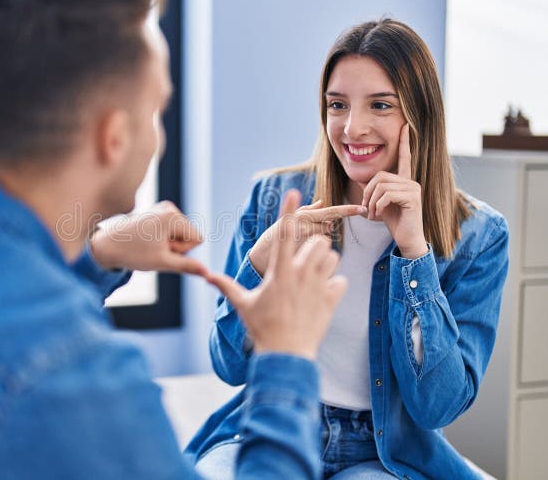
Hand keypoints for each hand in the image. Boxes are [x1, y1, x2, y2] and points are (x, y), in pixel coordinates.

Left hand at [90, 201, 207, 275]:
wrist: (107, 246)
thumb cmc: (133, 253)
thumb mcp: (162, 262)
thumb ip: (187, 266)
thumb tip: (207, 273)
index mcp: (173, 216)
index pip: (197, 238)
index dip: (183, 250)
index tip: (163, 249)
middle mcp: (169, 207)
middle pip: (190, 235)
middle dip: (175, 246)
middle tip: (154, 248)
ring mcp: (163, 208)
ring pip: (181, 234)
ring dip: (169, 244)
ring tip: (150, 244)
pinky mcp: (157, 212)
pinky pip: (172, 230)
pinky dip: (163, 239)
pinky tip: (148, 240)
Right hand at [207, 190, 348, 359]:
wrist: (286, 354)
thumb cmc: (263, 328)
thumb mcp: (243, 305)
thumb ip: (226, 286)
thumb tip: (205, 276)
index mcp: (279, 271)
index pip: (284, 234)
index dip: (289, 211)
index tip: (294, 193)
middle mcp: (300, 274)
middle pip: (318, 242)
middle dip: (315, 247)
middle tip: (306, 262)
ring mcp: (318, 286)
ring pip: (333, 257)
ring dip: (327, 263)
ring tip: (316, 277)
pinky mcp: (331, 299)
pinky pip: (342, 281)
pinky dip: (336, 286)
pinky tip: (325, 296)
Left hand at [361, 124, 426, 258]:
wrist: (407, 240)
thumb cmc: (395, 222)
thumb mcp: (380, 204)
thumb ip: (372, 190)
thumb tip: (361, 178)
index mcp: (404, 181)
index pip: (405, 156)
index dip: (404, 141)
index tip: (405, 125)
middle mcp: (411, 181)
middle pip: (380, 176)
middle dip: (367, 193)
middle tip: (367, 208)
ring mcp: (413, 189)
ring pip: (381, 186)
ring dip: (371, 202)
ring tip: (373, 214)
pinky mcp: (412, 198)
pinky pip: (386, 195)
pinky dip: (378, 206)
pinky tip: (379, 215)